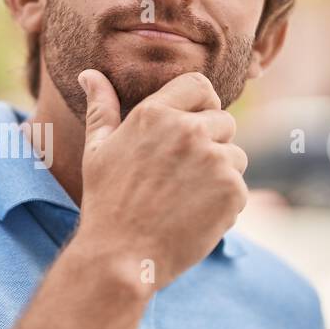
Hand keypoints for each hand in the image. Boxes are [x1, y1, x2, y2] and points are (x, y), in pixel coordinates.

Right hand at [75, 69, 247, 288]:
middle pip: (223, 121)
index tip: (191, 129)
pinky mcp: (232, 189)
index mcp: (155, 113)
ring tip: (185, 199)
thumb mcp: (97, 149)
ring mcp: (214, 159)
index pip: (201, 86)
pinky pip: (239, 187)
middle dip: (210, 145)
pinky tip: (194, 217)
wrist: (120, 256)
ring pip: (236, 156)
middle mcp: (188, 129)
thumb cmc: (105, 202)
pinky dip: (224, 204)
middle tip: (180, 178)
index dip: (201, 105)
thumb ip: (101, 107)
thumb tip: (89, 73)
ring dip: (219, 175)